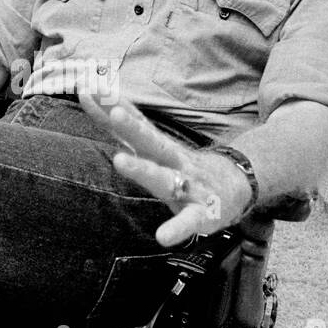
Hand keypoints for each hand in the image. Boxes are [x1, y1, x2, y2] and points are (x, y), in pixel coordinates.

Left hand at [78, 91, 252, 246]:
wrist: (237, 184)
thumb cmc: (184, 166)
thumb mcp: (156, 145)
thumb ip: (125, 126)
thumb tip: (92, 95)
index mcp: (160, 146)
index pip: (135, 122)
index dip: (113, 107)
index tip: (90, 90)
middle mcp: (174, 160)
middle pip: (152, 141)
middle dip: (133, 127)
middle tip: (116, 112)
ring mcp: (189, 185)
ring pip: (165, 176)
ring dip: (144, 169)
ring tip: (121, 161)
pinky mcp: (203, 212)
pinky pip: (190, 221)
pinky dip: (178, 228)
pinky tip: (163, 237)